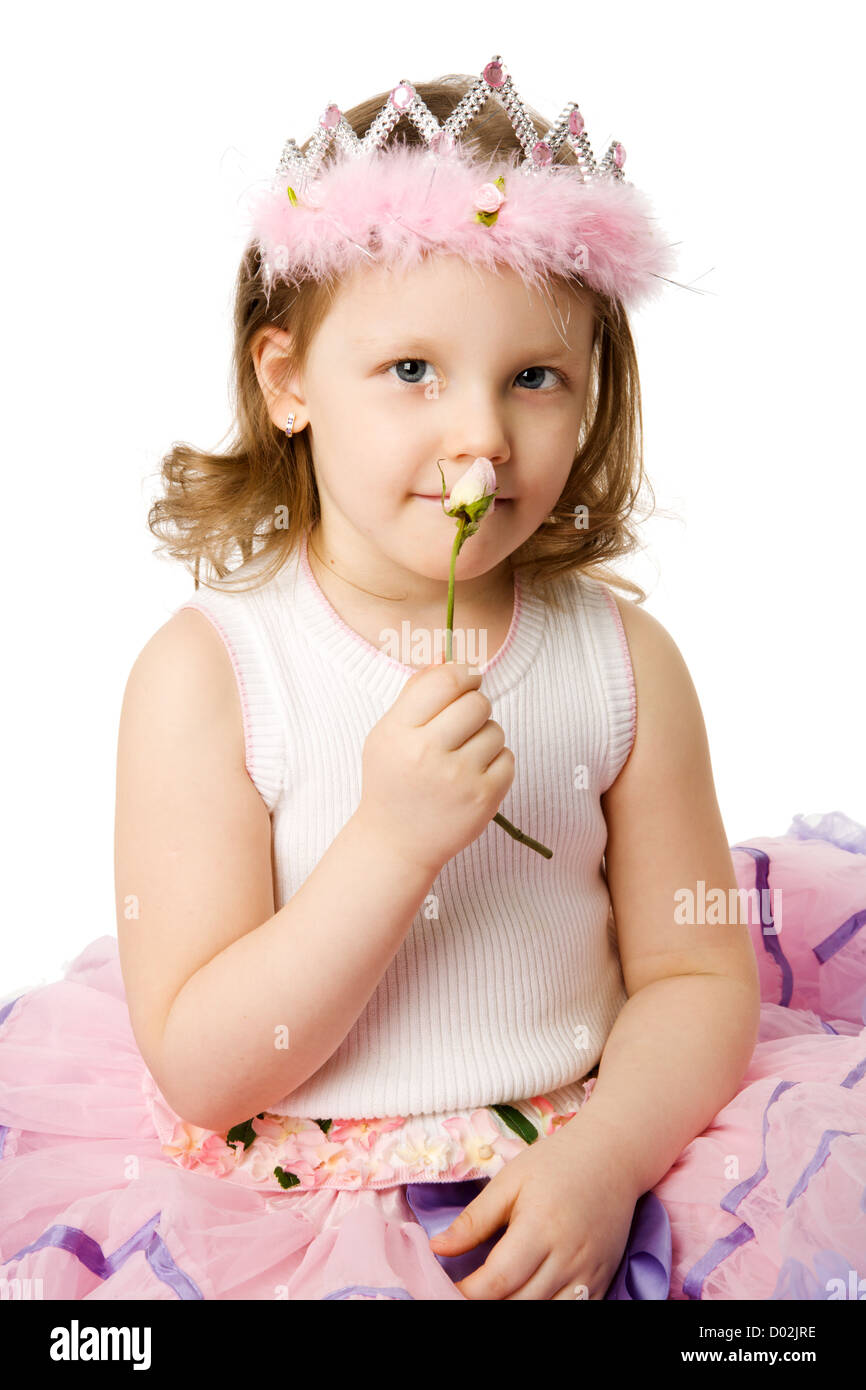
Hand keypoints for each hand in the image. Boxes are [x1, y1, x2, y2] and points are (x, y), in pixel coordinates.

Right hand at [357, 659, 514, 876]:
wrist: (396, 842)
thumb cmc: (393, 779)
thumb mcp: (388, 732)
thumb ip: (417, 691)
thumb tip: (449, 656)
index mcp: (398, 732)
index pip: (445, 681)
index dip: (462, 674)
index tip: (465, 681)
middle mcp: (426, 754)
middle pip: (477, 702)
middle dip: (474, 706)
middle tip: (462, 723)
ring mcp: (458, 779)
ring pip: (495, 730)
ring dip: (485, 736)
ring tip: (462, 755)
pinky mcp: (484, 799)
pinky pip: (508, 758)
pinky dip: (496, 762)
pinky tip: (473, 775)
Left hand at [429, 1120, 640, 1299]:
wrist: (612, 1157)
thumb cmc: (556, 1163)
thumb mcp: (510, 1181)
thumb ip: (474, 1219)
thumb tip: (438, 1249)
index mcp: (540, 1227)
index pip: (497, 1280)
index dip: (467, 1291)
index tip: (448, 1286)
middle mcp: (568, 1257)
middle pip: (520, 1303)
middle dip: (487, 1303)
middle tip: (467, 1291)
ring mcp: (588, 1272)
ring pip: (545, 1313)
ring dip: (516, 1308)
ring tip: (496, 1294)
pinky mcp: (602, 1280)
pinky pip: (574, 1312)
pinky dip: (546, 1309)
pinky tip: (527, 1295)